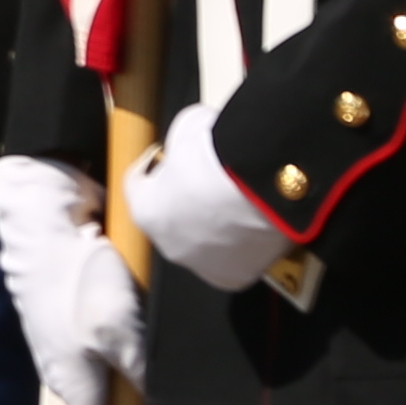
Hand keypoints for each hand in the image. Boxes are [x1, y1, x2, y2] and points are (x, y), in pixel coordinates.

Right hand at [0, 156, 144, 404]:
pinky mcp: (68, 329)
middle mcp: (67, 377)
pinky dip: (101, 389)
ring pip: (90, 402)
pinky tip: (113, 384)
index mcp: (76, 385)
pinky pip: (90, 370)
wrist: (44, 225)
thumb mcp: (120, 324)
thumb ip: (142, 367)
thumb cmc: (79, 276)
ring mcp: (64, 353)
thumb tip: (158, 399)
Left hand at [125, 110, 293, 291]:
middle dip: (183, 201)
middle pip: (171, 220)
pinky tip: (255, 220)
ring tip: (237, 201)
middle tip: (206, 180)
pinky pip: (234, 256)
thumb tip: (189, 145)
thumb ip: (181, 144)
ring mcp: (203, 266)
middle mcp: (169, 247)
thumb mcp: (187, 128)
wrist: (268, 184)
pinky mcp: (237, 276)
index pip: (137, 185)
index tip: (165, 154)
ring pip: (203, 243)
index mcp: (146, 211)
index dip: (153, 166)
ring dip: (213, 226)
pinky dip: (241, 241)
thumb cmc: (219, 154)